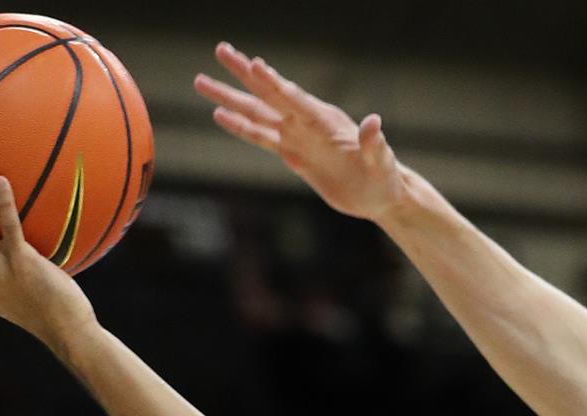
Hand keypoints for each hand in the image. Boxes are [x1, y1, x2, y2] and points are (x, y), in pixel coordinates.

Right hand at [194, 43, 407, 221]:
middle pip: (269, 94)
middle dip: (243, 73)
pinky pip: (261, 137)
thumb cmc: (384, 178)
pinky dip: (240, 127)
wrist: (379, 195)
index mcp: (326, 121)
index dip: (275, 83)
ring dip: (231, 97)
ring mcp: (297, 136)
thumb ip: (374, 144)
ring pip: (258, 112)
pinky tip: (220, 115)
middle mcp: (307, 123)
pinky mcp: (292, 153)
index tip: (254, 64)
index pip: (295, 99)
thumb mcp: (382, 163)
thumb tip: (373, 122)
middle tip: (220, 49)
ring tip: (201, 80)